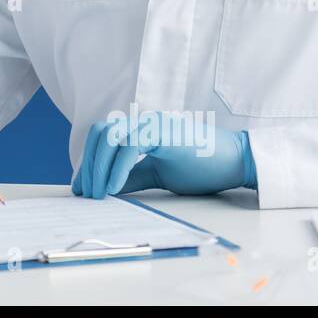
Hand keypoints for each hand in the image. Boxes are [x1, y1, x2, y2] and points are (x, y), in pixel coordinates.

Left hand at [72, 111, 256, 197]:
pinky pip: (131, 146)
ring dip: (98, 166)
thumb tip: (107, 187)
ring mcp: (153, 125)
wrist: (235, 162)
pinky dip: (117, 167)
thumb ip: (133, 177)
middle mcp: (143, 123)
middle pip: (100, 134)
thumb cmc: (201, 167)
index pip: (102, 138)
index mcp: (140, 131)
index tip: (82, 188)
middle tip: (86, 194)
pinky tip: (113, 188)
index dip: (88, 162)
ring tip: (98, 193)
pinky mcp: (164, 132)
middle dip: (88, 165)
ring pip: (110, 137)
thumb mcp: (158, 175)